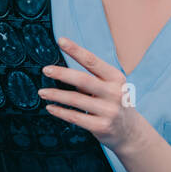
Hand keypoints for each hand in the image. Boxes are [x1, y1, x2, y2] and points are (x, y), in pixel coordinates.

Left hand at [39, 37, 144, 153]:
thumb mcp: (110, 86)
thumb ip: (92, 78)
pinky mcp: (101, 127)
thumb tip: (62, 69)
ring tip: (42, 92)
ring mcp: (109, 111)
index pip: (93, 61)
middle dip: (62, 73)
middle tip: (45, 69)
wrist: (129, 131)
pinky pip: (75, 117)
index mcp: (117, 78)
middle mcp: (115, 93)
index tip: (60, 40)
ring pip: (76, 99)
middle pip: (83, 80)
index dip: (76, 50)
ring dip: (56, 94)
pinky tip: (50, 107)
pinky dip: (60, 111)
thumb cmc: (113, 102)